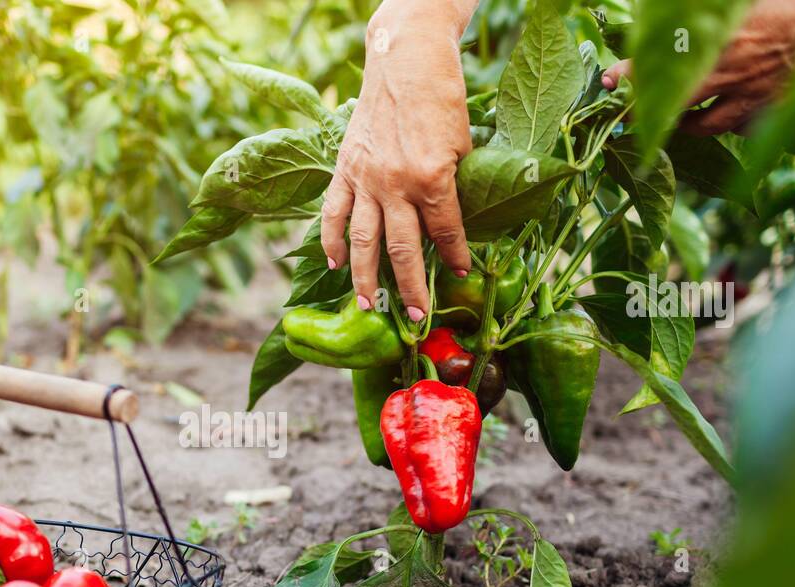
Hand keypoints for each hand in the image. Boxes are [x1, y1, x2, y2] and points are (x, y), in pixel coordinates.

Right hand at [321, 0, 477, 322]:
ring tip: (366, 306)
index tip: (460, 275)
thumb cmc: (442, 99)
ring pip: (363, 241)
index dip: (456, 256)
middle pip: (403, 250)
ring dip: (364, 278)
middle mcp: (396, 185)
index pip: (446, 231)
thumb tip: (452, 226)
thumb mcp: (463, 145)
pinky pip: (334, 213)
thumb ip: (455, 187)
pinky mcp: (345, 169)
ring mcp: (366, 179)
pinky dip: (331, 240)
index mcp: (433, 177)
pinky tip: (333, 264)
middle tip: (414, 317)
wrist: (405, 61)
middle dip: (411, 288)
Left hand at [601, 0, 794, 135]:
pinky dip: (725, 128)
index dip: (629, 75)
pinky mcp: (766, 109)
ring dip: (684, 126)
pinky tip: (719, 121)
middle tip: (626, 116)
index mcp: (714, 41)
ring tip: (673, 121)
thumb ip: (702, 18)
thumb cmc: (779, 8)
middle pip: (672, 103)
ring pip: (703, 126)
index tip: (608, 80)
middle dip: (645, 112)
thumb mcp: (736, 9)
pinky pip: (738, 128)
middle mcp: (725, 72)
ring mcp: (746, 95)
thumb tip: (674, 14)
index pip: (658, 62)